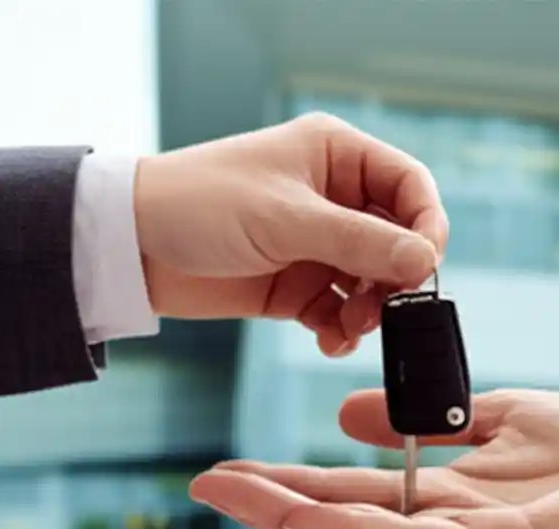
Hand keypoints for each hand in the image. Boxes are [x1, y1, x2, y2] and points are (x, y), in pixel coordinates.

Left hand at [134, 112, 446, 356]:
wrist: (131, 247)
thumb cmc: (200, 205)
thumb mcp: (286, 220)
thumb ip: (361, 241)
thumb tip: (426, 261)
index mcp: (336, 156)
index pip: (410, 186)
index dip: (427, 225)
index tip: (424, 267)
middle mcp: (333, 197)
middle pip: (398, 239)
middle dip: (396, 278)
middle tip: (386, 309)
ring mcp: (316, 243)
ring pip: (373, 281)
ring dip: (371, 309)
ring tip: (349, 327)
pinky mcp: (295, 285)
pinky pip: (340, 310)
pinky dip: (341, 329)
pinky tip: (329, 341)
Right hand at [190, 389, 558, 528]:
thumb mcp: (502, 417)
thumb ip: (430, 421)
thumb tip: (349, 416)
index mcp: (446, 500)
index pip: (350, 493)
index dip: (288, 481)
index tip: (231, 466)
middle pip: (341, 523)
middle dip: (271, 505)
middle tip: (204, 485)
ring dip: (297, 521)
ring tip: (236, 496)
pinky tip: (313, 520)